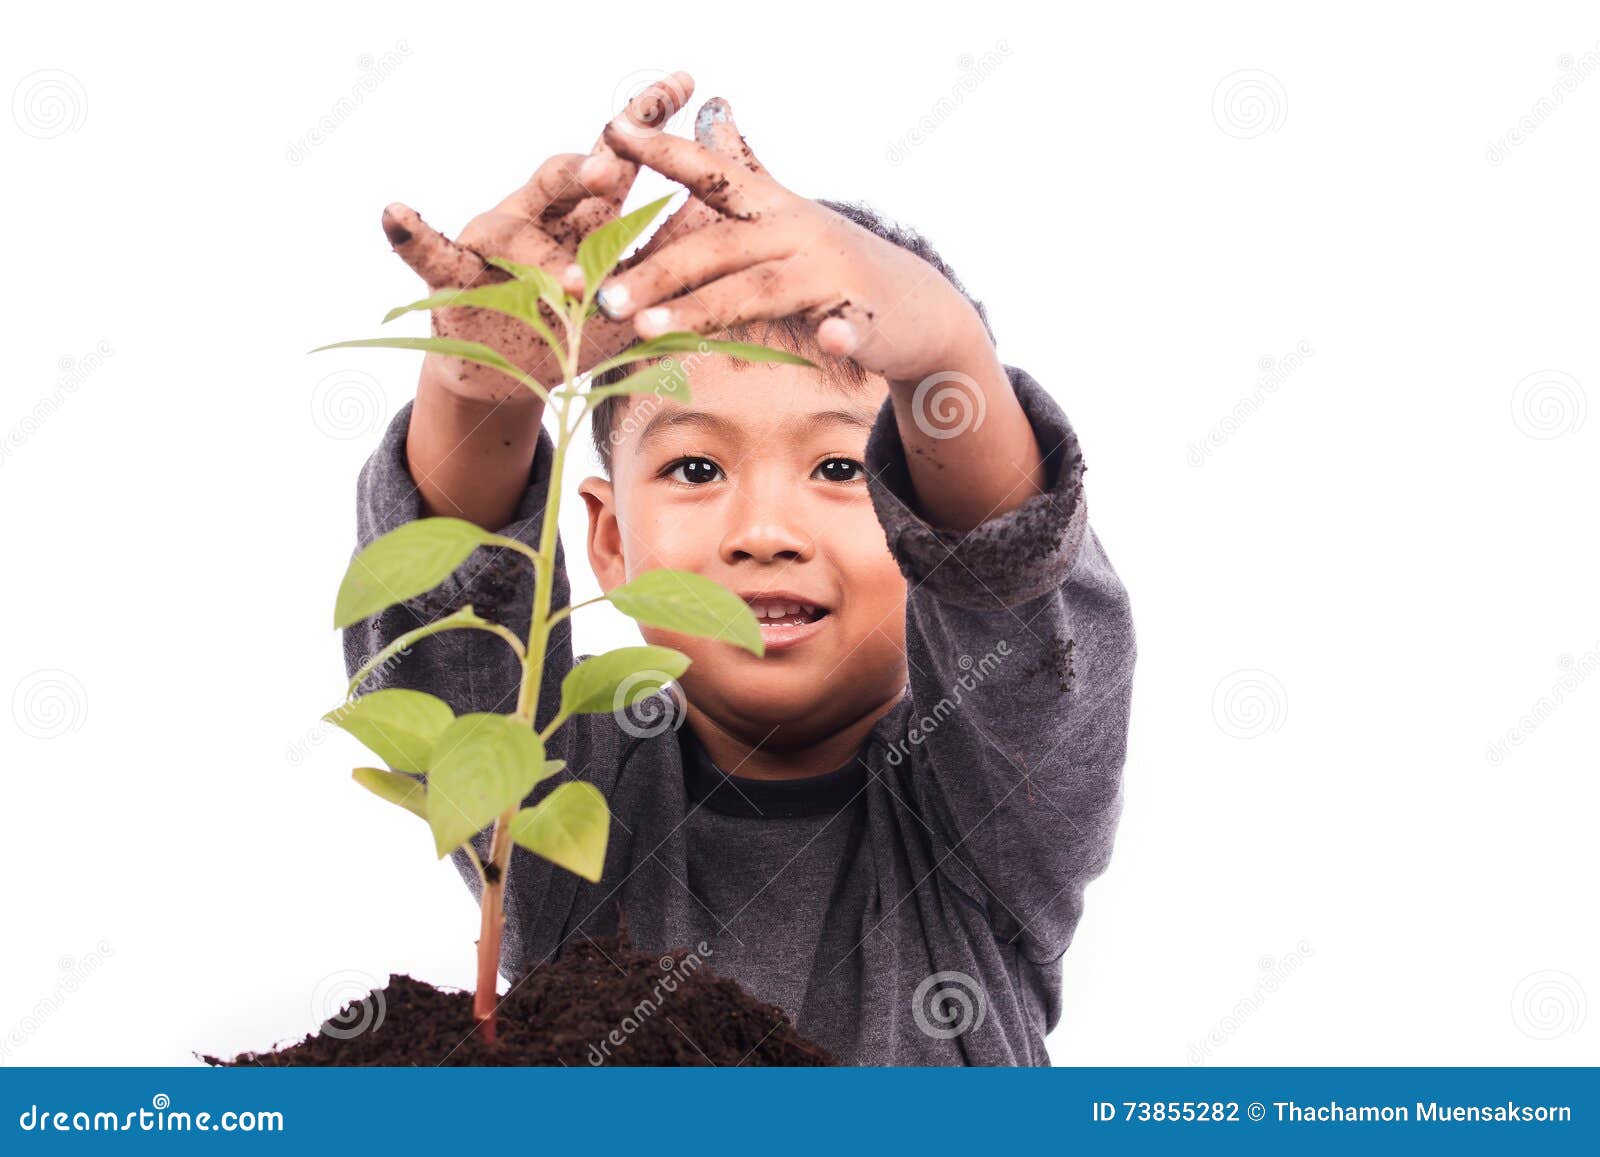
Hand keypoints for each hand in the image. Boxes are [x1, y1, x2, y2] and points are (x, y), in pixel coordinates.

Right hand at [382, 71, 743, 404]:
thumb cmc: (575, 320)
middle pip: (563, 179)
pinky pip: (430, 255)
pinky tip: (395, 213)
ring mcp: (494, 244)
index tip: (685, 80)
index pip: (619, 157)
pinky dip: (412, 235)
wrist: (509, 368)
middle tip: (610, 169)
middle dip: (587, 170)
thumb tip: (733, 207)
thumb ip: (671, 248)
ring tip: (568, 279)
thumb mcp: (630, 287)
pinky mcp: (454, 279)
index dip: (646, 119)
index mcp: (584, 214)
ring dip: (539, 254)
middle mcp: (539, 215)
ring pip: (512, 230)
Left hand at [574, 107, 995, 385]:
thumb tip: (713, 105)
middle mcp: (799, 230)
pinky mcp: (866, 316)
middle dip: (654, 270)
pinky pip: (848, 326)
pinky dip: (840, 333)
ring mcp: (832, 274)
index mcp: (772, 206)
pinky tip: (828, 341)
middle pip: (717, 247)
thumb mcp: (786, 212)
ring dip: (702, 308)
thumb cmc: (834, 265)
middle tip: (597, 294)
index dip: (662, 151)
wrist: (916, 307)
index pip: (712, 173)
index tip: (608, 132)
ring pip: (759, 290)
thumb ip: (742, 170)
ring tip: (646, 328)